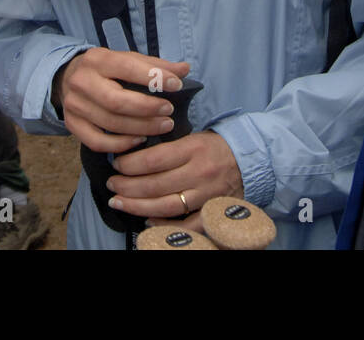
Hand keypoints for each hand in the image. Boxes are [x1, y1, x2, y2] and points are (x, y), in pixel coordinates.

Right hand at [52, 47, 189, 152]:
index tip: (177, 85)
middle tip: (169, 111)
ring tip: (163, 125)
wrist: (67, 78)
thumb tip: (184, 69)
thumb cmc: (106, 70)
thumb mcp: (127, 60)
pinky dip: (121, 144)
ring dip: (141, 128)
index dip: (154, 77)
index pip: (127, 67)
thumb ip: (155, 65)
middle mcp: (82, 81)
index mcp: (98, 59)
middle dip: (147, 108)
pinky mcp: (72, 125)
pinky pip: (97, 142)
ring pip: (110, 123)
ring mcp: (75, 105)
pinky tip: (139, 140)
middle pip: (117, 101)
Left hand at [106, 131, 243, 219]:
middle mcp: (199, 172)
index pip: (153, 160)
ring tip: (120, 203)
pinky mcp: (214, 210)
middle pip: (155, 185)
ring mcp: (207, 195)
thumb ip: (168, 148)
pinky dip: (166, 226)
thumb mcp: (193, 137)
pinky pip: (187, 225)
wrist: (251, 158)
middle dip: (127, 187)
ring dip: (138, 206)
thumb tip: (135, 156)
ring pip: (166, 206)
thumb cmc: (216, 146)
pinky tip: (148, 221)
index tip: (116, 165)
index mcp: (193, 149)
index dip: (130, 165)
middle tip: (112, 187)